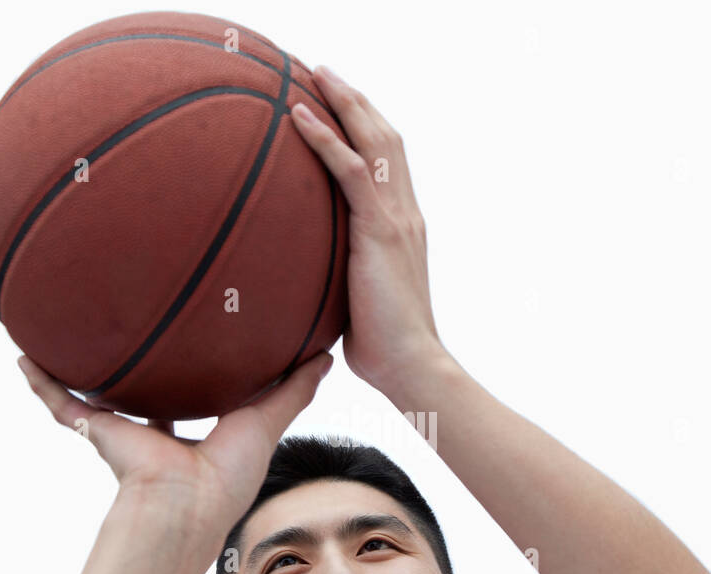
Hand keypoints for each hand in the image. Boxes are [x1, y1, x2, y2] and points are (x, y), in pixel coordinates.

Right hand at [17, 350, 332, 523]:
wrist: (184, 507)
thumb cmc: (229, 478)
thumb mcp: (266, 421)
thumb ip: (293, 391)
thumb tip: (324, 358)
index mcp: (191, 437)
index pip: (188, 398)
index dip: (189, 372)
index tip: (191, 342)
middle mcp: (153, 436)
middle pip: (139, 394)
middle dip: (133, 370)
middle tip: (127, 327)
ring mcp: (121, 434)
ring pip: (93, 396)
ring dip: (77, 369)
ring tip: (63, 332)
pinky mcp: (96, 433)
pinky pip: (61, 404)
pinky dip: (41, 383)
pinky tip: (24, 356)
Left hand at [291, 66, 449, 399]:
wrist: (411, 366)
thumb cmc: (383, 348)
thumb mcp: (357, 301)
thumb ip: (340, 279)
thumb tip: (303, 284)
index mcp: (403, 226)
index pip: (387, 161)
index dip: (366, 126)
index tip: (340, 102)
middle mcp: (406, 213)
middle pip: (385, 136)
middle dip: (356, 99)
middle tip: (323, 70)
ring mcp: (397, 218)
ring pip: (373, 140)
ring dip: (343, 101)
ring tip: (313, 72)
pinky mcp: (381, 230)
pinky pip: (351, 171)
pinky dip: (326, 138)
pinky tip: (300, 116)